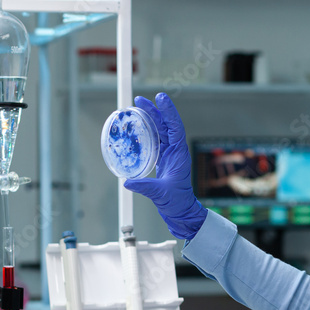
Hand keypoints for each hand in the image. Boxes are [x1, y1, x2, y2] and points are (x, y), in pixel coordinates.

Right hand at [124, 93, 206, 239]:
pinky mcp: (163, 159)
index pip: (175, 127)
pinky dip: (147, 132)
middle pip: (165, 125)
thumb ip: (145, 187)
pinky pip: (155, 140)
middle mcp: (175, 151)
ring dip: (150, 119)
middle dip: (154, 111)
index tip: (160, 98)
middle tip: (140, 100)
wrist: (181, 211)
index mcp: (179, 154)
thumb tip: (128, 181)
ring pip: (160, 131)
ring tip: (137, 108)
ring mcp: (170, 154)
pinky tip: (137, 127)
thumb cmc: (177, 202)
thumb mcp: (161, 194)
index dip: (168, 111)